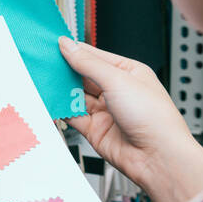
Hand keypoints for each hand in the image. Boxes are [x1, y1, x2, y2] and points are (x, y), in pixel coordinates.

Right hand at [58, 36, 202, 201]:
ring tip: (45, 81)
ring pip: (76, 96)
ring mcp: (106, 111)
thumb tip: (68, 46)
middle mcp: (117, 91)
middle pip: (84, 76)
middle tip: (45, 63)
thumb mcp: (117, 80)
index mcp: (129, 72)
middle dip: (66, 70)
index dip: (75, 51)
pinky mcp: (95, 130)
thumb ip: (88, 63)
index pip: (96, 56)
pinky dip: (62, 109)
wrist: (157, 156)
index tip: (55, 45)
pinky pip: (73, 115)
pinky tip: (53, 102)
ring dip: (62, 90)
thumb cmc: (154, 117)